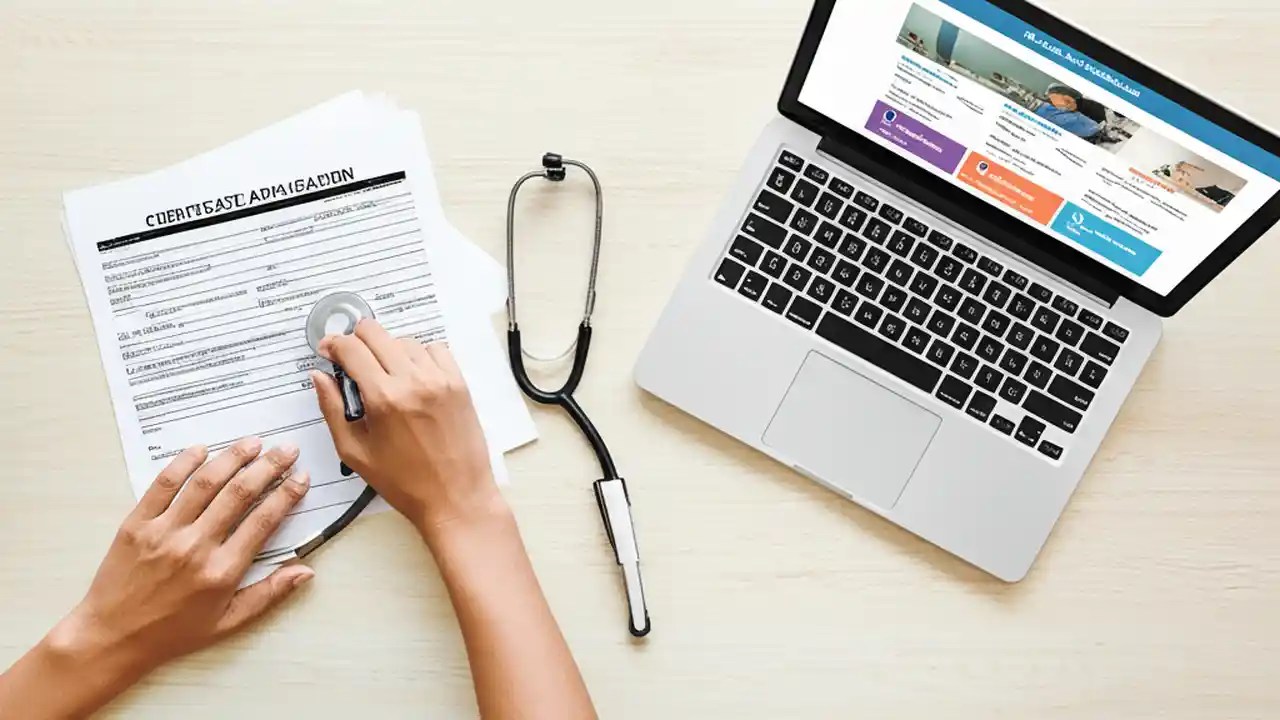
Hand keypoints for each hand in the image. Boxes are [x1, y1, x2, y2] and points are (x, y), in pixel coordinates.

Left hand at [49, 438, 312, 678]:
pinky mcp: (136, 525)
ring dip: (232, 458)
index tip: (301, 477)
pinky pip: (162, 486)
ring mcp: (163, 532)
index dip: (287, 495)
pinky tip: (201, 450)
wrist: (112, 638)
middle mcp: (195, 547)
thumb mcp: (228, 622)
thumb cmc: (173, 632)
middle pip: (239, 494)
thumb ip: (269, 594)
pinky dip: (183, 463)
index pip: (263, 521)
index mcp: (222, 572)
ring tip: (252, 443)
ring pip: (204, 483)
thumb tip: (305, 572)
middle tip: (285, 450)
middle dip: (268, 467)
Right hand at [311, 320, 504, 542]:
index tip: (328, 351)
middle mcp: (413, 381)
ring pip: (404, 340)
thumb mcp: (355, 452)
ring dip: (388, 349)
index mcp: (383, 398)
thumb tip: (319, 376)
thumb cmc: (404, 482)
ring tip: (384, 374)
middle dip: (356, 340)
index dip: (333, 344)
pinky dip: (419, 355)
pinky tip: (413, 376)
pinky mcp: (459, 384)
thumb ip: (332, 409)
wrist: (455, 497)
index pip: (351, 348)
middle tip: (351, 359)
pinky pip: (435, 349)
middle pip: (376, 333)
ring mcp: (440, 379)